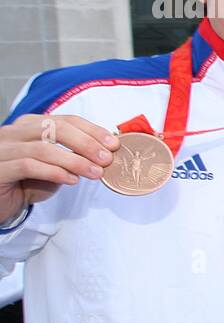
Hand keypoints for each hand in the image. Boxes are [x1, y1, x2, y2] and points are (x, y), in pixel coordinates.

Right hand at [0, 114, 118, 222]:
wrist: (0, 203)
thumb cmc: (28, 182)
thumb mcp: (55, 164)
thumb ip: (73, 154)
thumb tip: (106, 152)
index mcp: (29, 125)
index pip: (66, 120)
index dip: (92, 130)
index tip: (113, 144)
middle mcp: (13, 132)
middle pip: (55, 129)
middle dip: (86, 143)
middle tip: (106, 159)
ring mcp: (2, 149)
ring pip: (43, 148)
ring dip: (75, 161)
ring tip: (95, 173)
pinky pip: (28, 166)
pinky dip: (54, 172)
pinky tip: (71, 180)